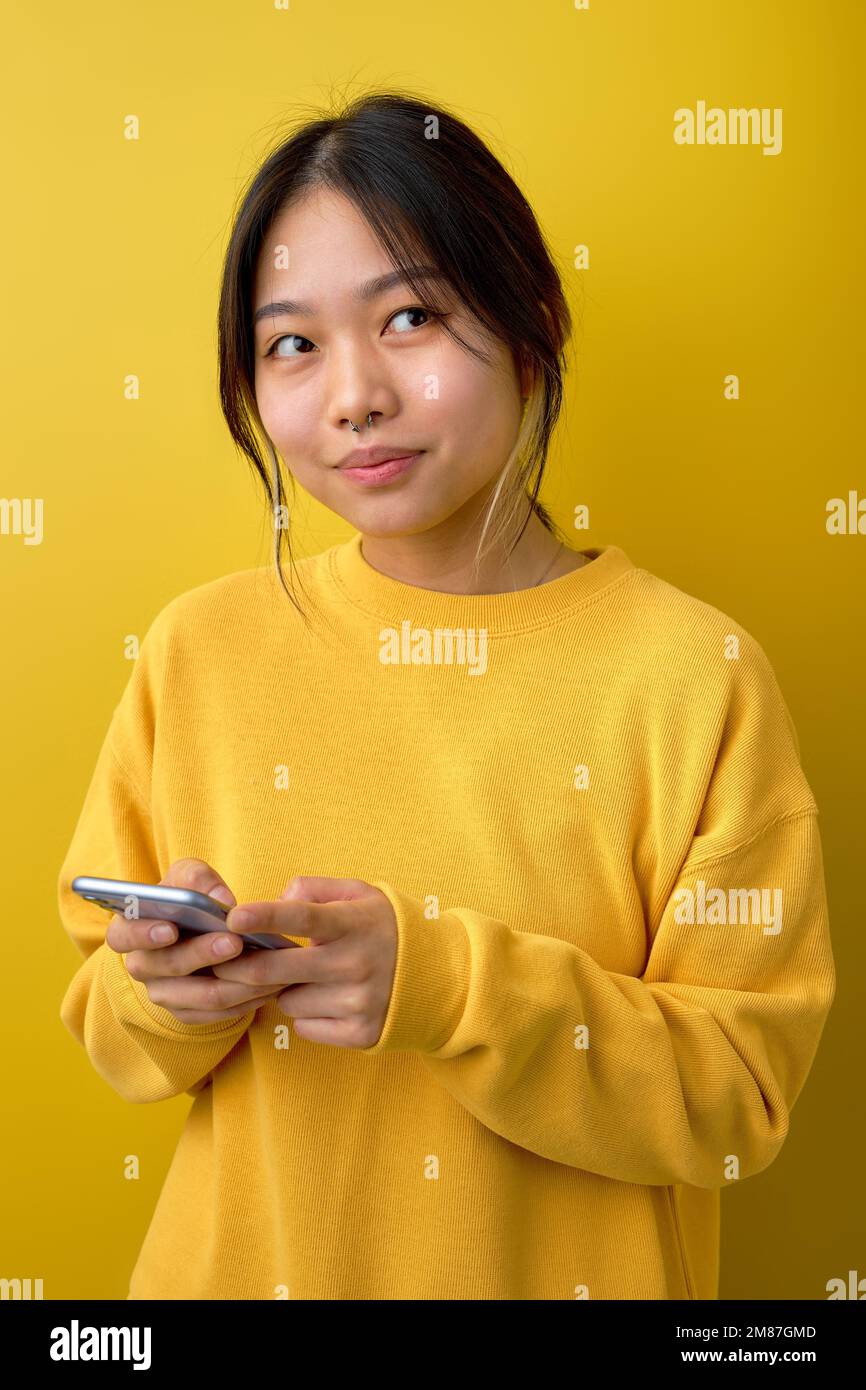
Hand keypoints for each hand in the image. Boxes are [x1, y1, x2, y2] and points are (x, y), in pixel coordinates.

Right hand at [105, 858, 286, 1024]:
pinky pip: (218, 1014)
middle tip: (234, 942)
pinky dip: (247, 1000)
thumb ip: (199, 879)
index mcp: (130, 929)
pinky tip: (270, 985)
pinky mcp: (189, 1013)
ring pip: (200, 996)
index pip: (122, 936)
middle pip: (167, 966)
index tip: (170, 928)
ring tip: (265, 964)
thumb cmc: (189, 897)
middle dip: (202, 954)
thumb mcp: (190, 877)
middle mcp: (143, 966)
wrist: (202, 930)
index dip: (143, 934)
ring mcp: (165, 994)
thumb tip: (220, 899)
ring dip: (235, 982)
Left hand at [211, 876, 397, 1047]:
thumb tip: (279, 901)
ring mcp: (358, 1002)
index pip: (303, 917)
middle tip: (223, 961)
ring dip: (286, 990)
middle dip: (239, 966)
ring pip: (287, 1001)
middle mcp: (355, 963)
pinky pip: (305, 1026)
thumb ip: (315, 889)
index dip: (265, 916)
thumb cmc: (385, 927)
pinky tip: (327, 1000)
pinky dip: (307, 1015)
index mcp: (352, 924)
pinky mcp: (359, 1033)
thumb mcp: (360, 894)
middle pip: (277, 970)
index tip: (233, 917)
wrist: (438, 976)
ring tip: (310, 978)